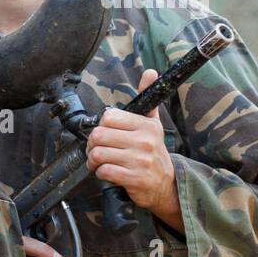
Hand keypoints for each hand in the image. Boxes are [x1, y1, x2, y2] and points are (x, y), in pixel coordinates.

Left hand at [86, 68, 180, 226]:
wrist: (165, 184)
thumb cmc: (153, 151)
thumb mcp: (152, 123)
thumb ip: (147, 97)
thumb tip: (150, 72)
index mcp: (146, 125)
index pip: (108, 117)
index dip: (100, 126)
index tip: (104, 134)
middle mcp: (144, 141)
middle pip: (99, 136)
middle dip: (91, 145)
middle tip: (96, 150)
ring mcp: (140, 161)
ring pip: (98, 154)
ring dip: (93, 161)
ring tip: (99, 162)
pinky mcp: (135, 179)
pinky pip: (104, 171)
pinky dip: (100, 173)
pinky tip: (106, 173)